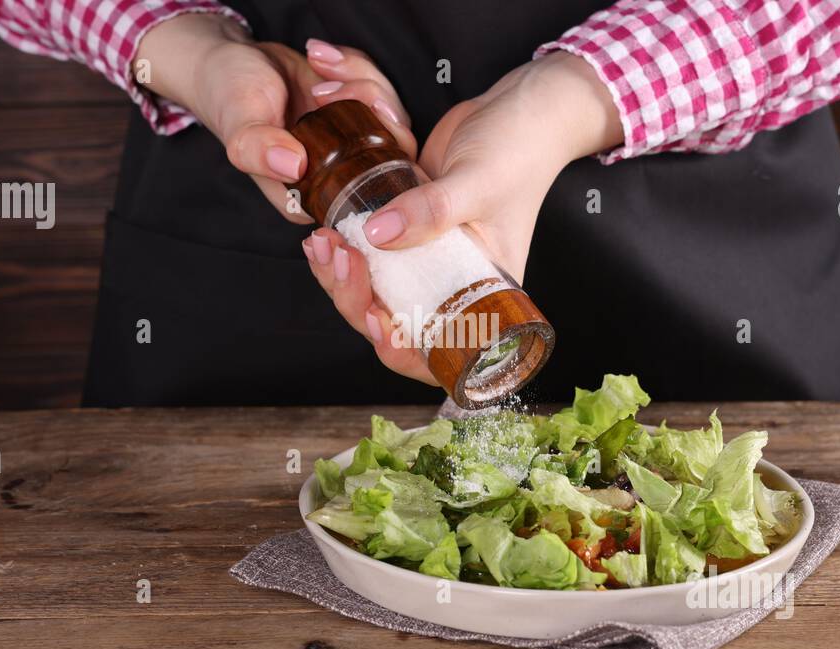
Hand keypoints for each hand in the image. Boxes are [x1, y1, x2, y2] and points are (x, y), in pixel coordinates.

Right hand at [135, 13, 414, 220]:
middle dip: (368, 101)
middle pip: (395, 150)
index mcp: (313, 197)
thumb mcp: (239, 125)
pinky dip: (354, 65)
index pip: (371, 193)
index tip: (356, 111)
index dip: (377, 153)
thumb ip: (258, 149)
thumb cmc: (229, 99)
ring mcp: (353, 144)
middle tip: (324, 84)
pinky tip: (320, 59)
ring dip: (358, 77)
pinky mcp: (359, 112)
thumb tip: (292, 166)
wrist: (231, 61)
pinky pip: (379, 88)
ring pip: (392, 114)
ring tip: (317, 63)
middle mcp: (339, 176)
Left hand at [302, 52, 623, 382]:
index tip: (374, 320)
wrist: (516, 108)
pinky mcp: (406, 231)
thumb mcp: (479, 181)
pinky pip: (368, 257)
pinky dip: (342, 252)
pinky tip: (323, 233)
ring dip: (339, 278)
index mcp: (483, 292)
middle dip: (355, 301)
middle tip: (337, 259)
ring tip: (321, 244)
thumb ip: (432, 209)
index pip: (440, 349)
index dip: (401, 350)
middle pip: (392, 323)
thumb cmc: (518, 149)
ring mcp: (426, 259)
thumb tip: (377, 235)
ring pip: (373, 292)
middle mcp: (452, 284)